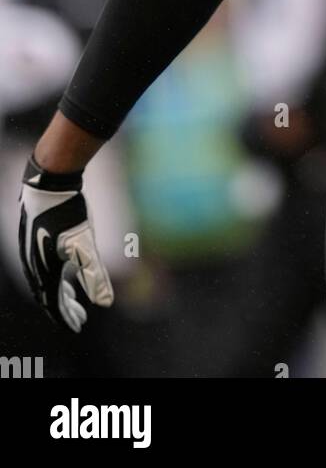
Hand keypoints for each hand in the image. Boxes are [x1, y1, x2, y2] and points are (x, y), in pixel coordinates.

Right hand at [18, 155, 113, 330]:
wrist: (49, 184)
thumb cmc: (68, 214)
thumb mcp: (85, 245)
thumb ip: (95, 276)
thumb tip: (106, 304)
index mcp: (44, 272)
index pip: (54, 304)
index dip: (66, 318)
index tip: (78, 329)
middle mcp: (34, 266)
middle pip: (48, 296)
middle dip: (65, 309)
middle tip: (81, 319)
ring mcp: (32, 252)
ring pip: (45, 281)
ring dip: (60, 293)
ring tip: (75, 299)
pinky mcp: (34, 239)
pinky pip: (43, 266)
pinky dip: (55, 276)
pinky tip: (67, 269)